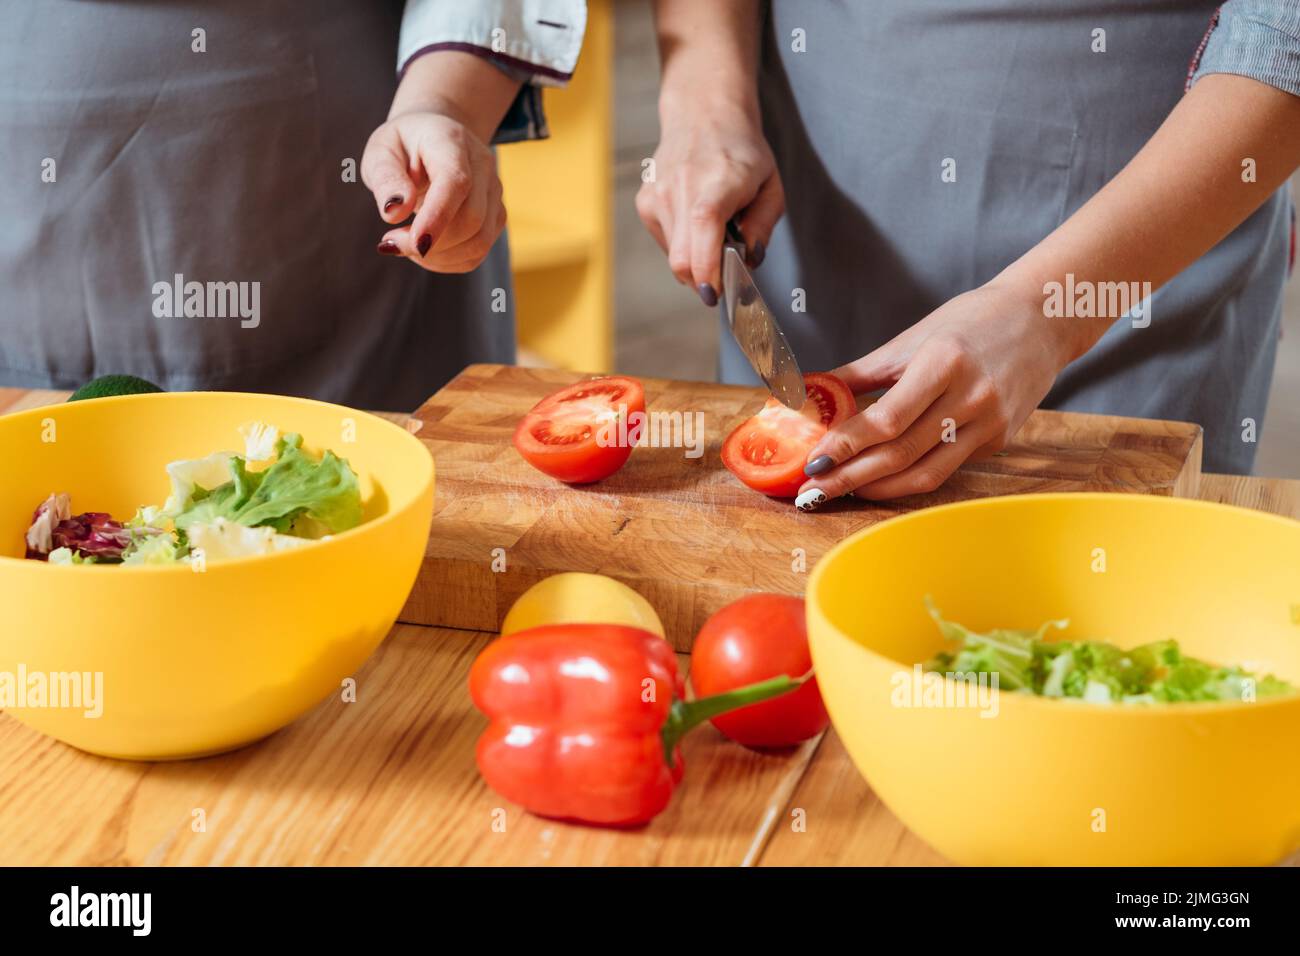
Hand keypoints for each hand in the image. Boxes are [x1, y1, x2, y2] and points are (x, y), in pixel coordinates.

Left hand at [361, 111, 504, 272]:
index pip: (456, 183)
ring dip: (439, 257)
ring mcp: (494, 192)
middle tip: (391, 242)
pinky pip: (477, 252)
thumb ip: (385, 178)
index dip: (437, 218)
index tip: (413, 245)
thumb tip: (395, 212)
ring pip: (479, 242)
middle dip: (432, 244)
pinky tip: (424, 250)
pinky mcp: (495, 216)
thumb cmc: (403, 146)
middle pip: (472, 220)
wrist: (434, 137)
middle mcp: (482, 166)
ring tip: (405, 245)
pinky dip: (448, 261)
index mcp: (452, 142)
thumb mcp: (381, 151)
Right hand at [635, 101, 782, 304]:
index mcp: (718, 181)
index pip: (704, 226)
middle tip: (724, 277)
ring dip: (697, 261)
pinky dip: (684, 246)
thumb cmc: (741, 152)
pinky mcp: (645, 204)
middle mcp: (681, 188)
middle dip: (705, 280)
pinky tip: (695, 223)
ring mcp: (658, 197)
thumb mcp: (770, 185)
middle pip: (682, 259)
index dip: (707, 267)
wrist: (702, 116)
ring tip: (714, 232)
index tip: (715, 291)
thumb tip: (749, 260)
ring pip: (675, 259)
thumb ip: (763, 226)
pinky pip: (667, 245)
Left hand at [799, 280, 1085, 501]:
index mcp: (944, 363)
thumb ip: (860, 373)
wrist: (1042, 320)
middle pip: (901, 453)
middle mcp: (971, 397)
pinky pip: (945, 469)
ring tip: (840, 492)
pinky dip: (907, 479)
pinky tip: (879, 480)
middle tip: (813, 490)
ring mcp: (989, 424)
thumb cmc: (971, 323)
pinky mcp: (998, 442)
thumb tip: (809, 394)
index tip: (814, 460)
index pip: (887, 419)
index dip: (847, 444)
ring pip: (925, 473)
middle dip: (851, 477)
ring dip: (877, 489)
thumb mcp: (912, 338)